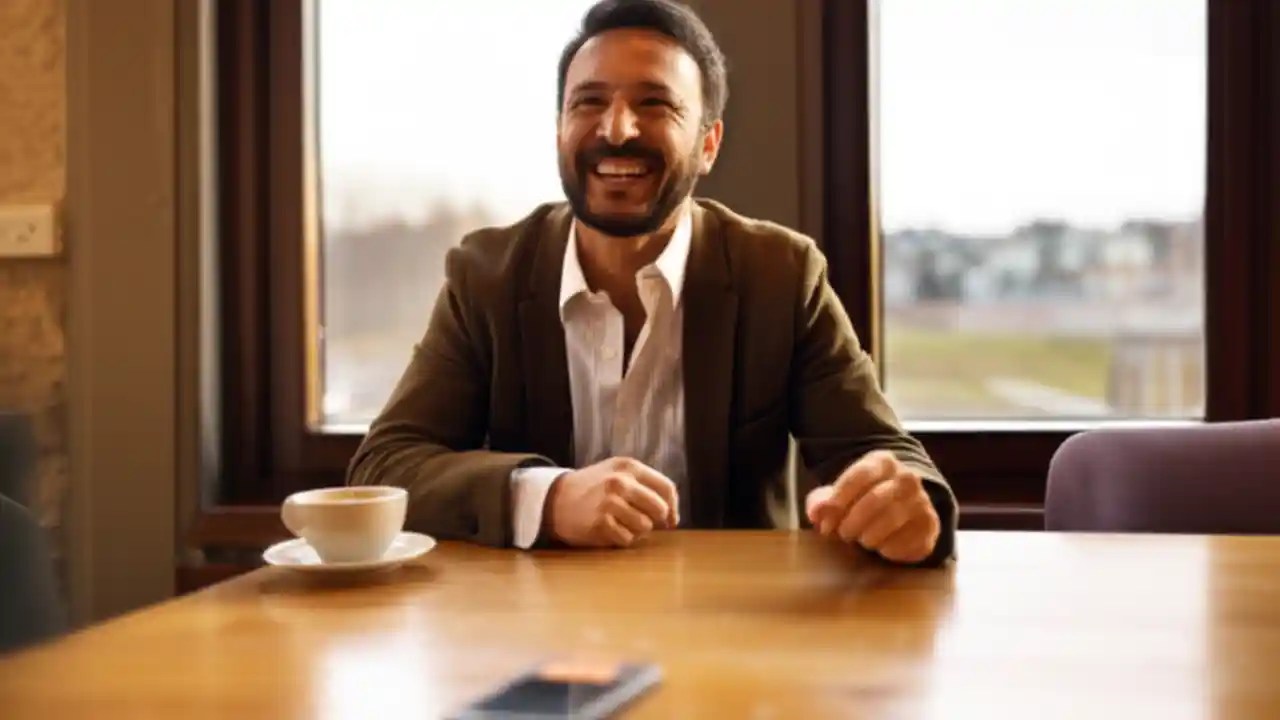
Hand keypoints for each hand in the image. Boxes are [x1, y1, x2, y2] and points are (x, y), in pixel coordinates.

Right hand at [544, 457, 679, 547]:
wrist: (556, 498)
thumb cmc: (593, 488)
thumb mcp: (617, 472)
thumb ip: (645, 486)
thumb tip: (672, 516)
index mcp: (629, 466)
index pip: (666, 488)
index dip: (673, 507)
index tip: (671, 519)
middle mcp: (620, 482)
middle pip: (659, 509)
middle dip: (655, 520)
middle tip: (642, 521)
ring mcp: (610, 503)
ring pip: (645, 527)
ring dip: (636, 530)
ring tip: (620, 523)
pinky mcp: (600, 523)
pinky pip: (627, 539)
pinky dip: (620, 539)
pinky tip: (608, 530)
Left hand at [805, 450, 939, 563]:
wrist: (906, 508)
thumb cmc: (865, 500)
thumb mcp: (842, 494)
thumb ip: (823, 501)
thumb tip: (816, 514)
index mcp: (882, 462)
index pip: (859, 476)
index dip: (838, 500)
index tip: (824, 522)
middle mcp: (907, 478)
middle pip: (875, 500)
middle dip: (852, 523)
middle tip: (842, 535)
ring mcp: (922, 502)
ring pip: (890, 522)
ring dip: (868, 537)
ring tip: (862, 539)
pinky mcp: (931, 527)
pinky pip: (905, 543)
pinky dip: (887, 550)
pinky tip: (882, 546)